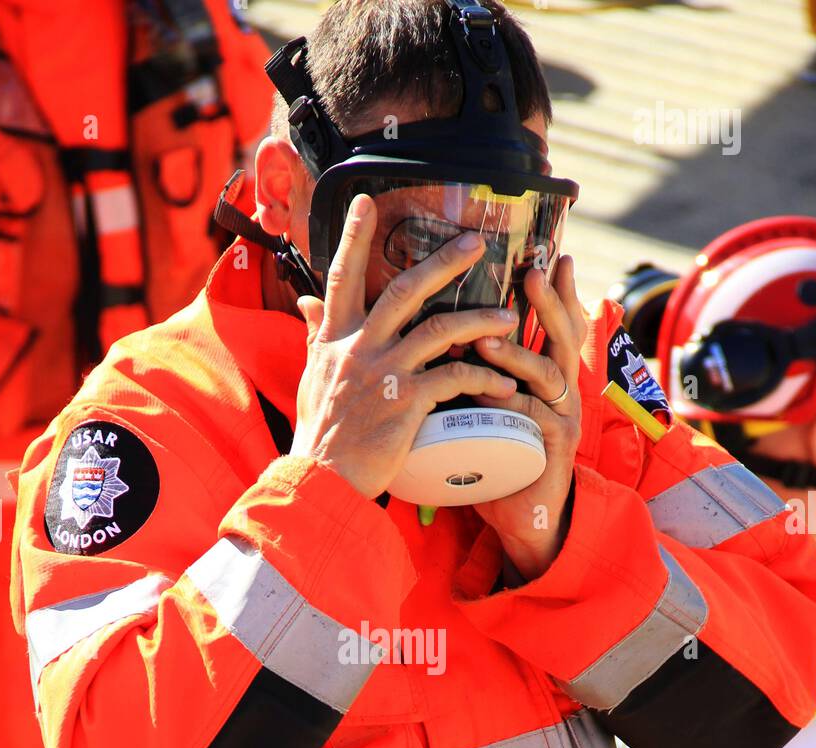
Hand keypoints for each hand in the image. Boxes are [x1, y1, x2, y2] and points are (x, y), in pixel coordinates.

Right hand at [292, 196, 520, 498]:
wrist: (324, 477)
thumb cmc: (320, 429)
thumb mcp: (311, 375)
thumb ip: (315, 334)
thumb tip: (305, 301)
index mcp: (335, 338)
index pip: (342, 276)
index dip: (353, 237)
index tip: (366, 201)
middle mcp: (359, 348)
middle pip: (405, 290)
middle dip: (443, 262)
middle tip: (475, 241)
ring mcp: (385, 374)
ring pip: (440, 331)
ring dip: (479, 320)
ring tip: (509, 316)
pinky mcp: (408, 404)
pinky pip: (455, 381)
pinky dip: (483, 380)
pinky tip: (504, 385)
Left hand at [472, 255, 586, 579]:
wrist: (520, 518)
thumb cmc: (497, 459)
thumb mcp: (485, 409)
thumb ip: (472, 375)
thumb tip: (438, 337)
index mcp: (545, 379)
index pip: (555, 326)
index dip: (557, 293)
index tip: (552, 255)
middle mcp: (561, 393)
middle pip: (565, 338)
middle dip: (551, 303)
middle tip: (535, 270)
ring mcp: (562, 419)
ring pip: (550, 375)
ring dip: (519, 354)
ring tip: (489, 338)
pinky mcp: (553, 449)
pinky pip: (537, 418)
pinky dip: (513, 402)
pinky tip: (491, 392)